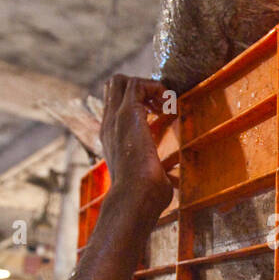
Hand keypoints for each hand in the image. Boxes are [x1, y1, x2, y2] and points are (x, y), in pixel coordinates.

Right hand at [100, 76, 172, 221]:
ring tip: (163, 106)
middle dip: (139, 87)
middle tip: (159, 106)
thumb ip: (153, 173)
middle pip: (113, 86)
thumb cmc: (144, 197)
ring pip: (120, 80)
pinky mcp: (128, 114)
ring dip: (146, 86)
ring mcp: (116, 119)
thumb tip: (169, 183)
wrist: (134, 198)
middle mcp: (109, 125)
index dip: (137, 100)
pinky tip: (167, 107)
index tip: (158, 114)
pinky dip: (155, 88)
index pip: (115, 105)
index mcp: (112, 138)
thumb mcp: (147, 178)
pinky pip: (137, 84)